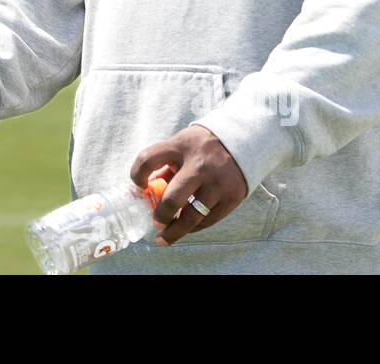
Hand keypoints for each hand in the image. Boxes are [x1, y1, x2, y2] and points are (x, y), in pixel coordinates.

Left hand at [130, 124, 248, 245]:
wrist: (243, 142)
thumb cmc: (201, 148)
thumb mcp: (180, 146)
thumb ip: (165, 166)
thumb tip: (146, 193)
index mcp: (180, 146)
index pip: (148, 159)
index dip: (137, 175)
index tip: (138, 186)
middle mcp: (199, 165)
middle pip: (172, 199)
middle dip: (160, 216)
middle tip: (155, 223)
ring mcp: (217, 183)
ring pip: (192, 217)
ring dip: (174, 231)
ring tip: (164, 237)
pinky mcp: (232, 197)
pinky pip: (208, 220)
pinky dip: (194, 227)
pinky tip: (185, 228)